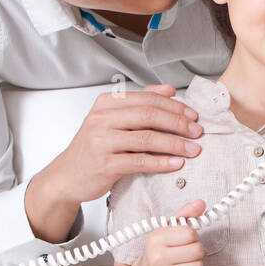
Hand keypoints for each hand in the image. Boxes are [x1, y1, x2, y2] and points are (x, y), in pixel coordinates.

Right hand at [41, 84, 202, 206]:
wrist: (67, 176)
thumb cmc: (94, 147)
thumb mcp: (112, 119)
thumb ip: (139, 102)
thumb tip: (169, 90)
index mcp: (106, 103)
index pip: (148, 99)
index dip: (174, 107)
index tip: (192, 115)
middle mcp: (102, 119)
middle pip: (149, 115)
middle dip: (178, 123)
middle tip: (197, 131)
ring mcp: (101, 141)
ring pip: (147, 138)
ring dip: (175, 144)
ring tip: (193, 149)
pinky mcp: (104, 164)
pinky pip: (140, 161)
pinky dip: (162, 162)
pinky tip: (176, 164)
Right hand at [129, 199, 206, 265]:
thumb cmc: (157, 252)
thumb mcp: (166, 230)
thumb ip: (185, 215)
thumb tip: (201, 203)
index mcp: (156, 238)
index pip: (190, 233)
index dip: (190, 236)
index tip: (182, 240)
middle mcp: (158, 257)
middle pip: (198, 250)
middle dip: (194, 251)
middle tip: (183, 253)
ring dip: (194, 265)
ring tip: (181, 264)